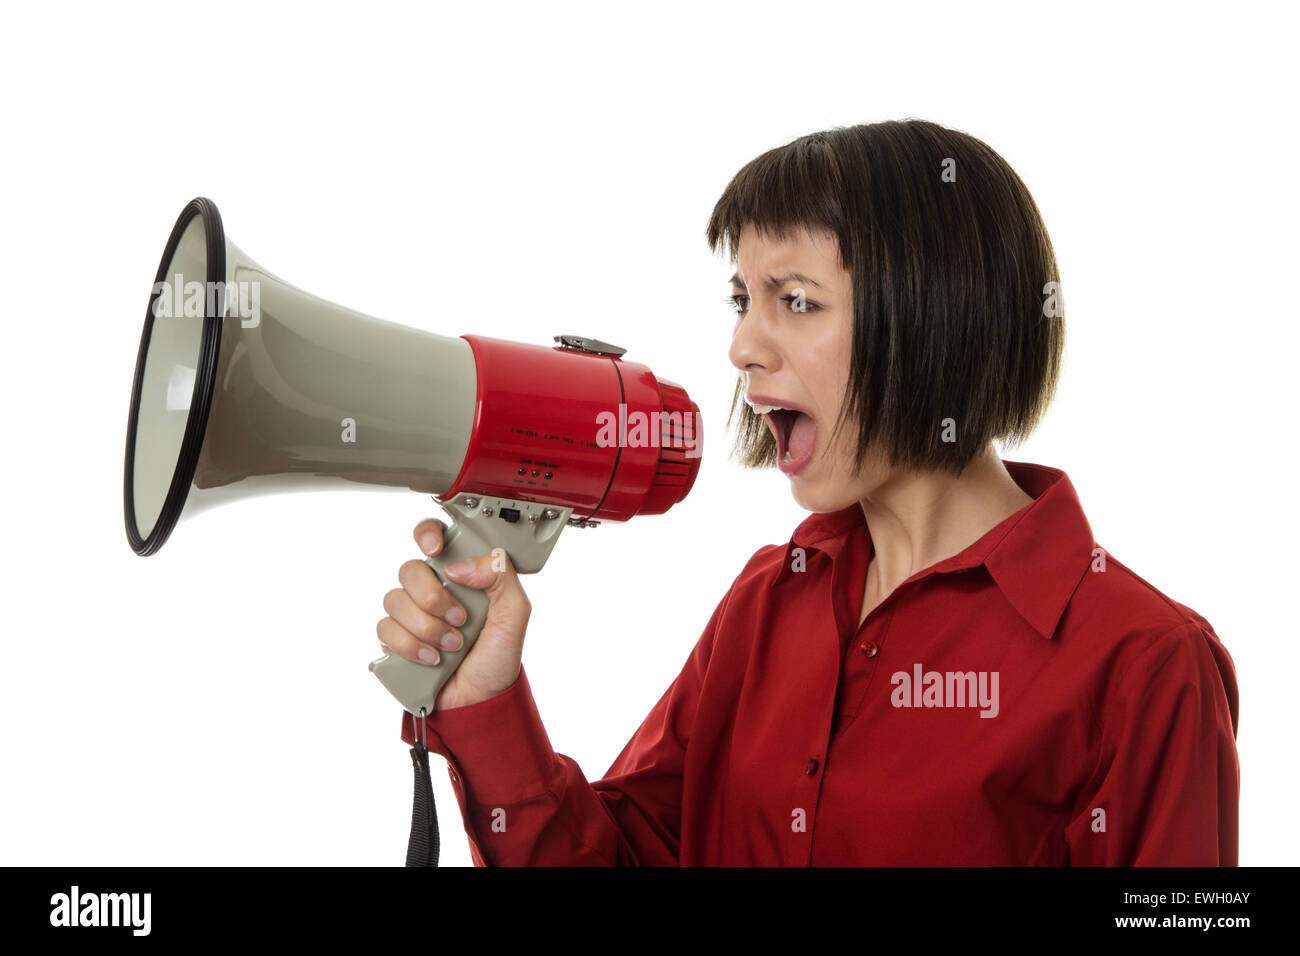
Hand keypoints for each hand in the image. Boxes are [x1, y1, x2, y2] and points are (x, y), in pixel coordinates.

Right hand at [376, 518, 530, 709]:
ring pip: (395, 600)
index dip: (427, 534)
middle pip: (409, 570)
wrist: (481, 699)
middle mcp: (432, 589)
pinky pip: (385, 630)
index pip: (433, 536)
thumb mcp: (515, 612)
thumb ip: (499, 576)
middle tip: (459, 619)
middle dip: (433, 598)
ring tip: (452, 645)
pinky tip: (432, 658)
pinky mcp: (395, 640)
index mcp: (460, 574)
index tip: (436, 550)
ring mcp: (411, 615)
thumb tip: (459, 566)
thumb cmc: (497, 654)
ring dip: (427, 627)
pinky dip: (410, 646)